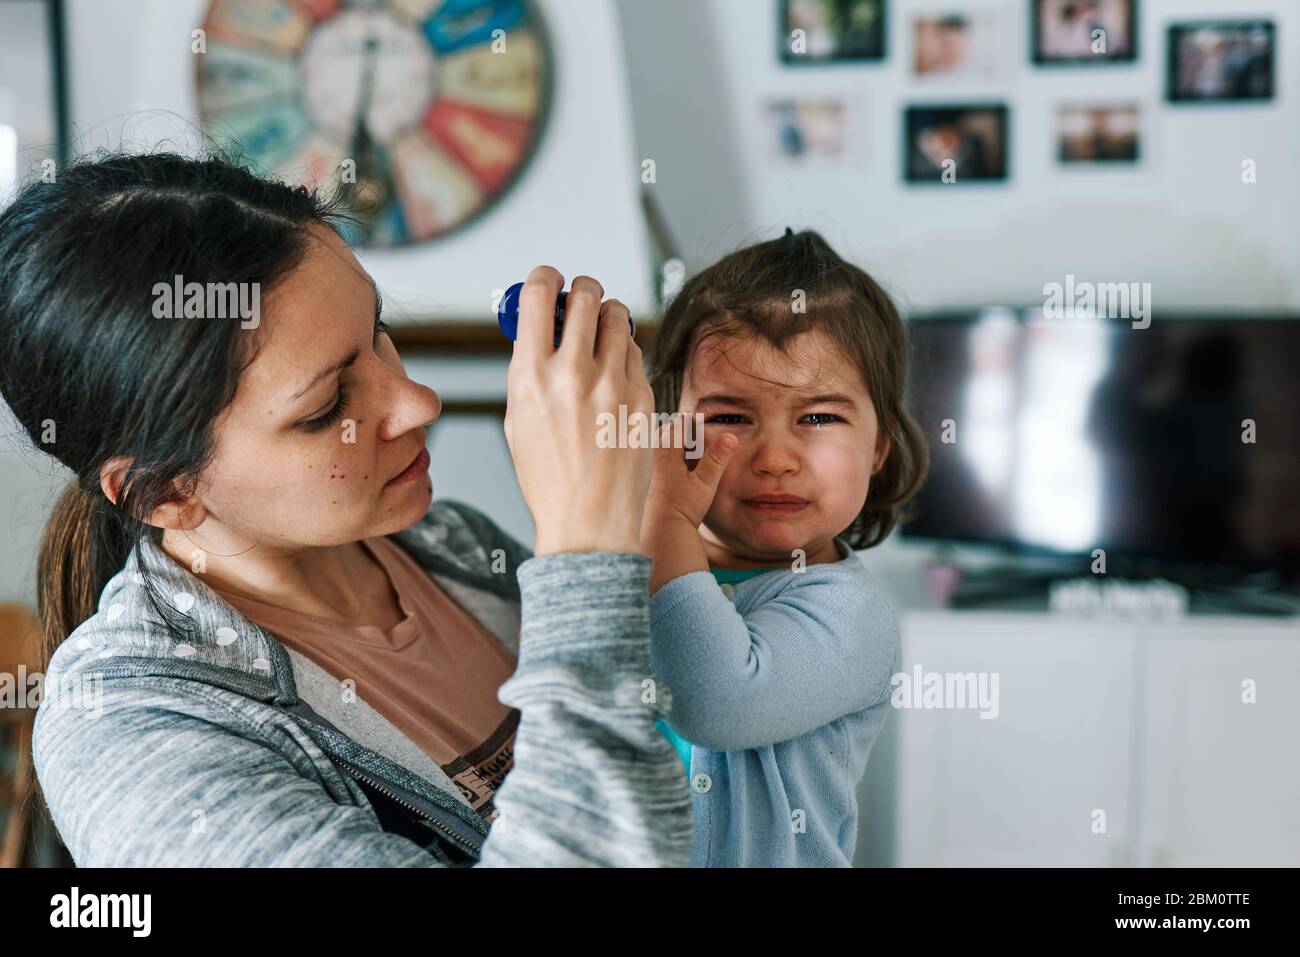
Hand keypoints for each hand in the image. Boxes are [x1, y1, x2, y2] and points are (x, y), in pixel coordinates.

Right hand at [503, 266, 652, 555]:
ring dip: (609, 314)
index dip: (545, 278)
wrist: (589, 521)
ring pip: (618, 316)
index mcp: (530, 374)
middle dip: (583, 290)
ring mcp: (612, 383)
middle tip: (582, 299)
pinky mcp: (642, 397)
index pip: (538, 293)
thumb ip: (528, 371)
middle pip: (585, 294)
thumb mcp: (518, 419)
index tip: (549, 281)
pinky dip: (626, 352)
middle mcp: (572, 372)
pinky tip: (616, 370)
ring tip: (603, 330)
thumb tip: (537, 332)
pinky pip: (636, 352)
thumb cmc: (550, 478)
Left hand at [641, 424, 737, 542]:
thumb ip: (717, 458)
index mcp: (669, 453)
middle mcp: (660, 460)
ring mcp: (658, 472)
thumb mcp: (705, 482)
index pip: (679, 425)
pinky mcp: (659, 484)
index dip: (692, 419)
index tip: (704, 414)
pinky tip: (686, 465)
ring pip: (664, 447)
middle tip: (695, 423)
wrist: (664, 531)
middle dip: (681, 426)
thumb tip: (731, 436)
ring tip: (691, 440)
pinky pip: (665, 461)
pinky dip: (675, 456)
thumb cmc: (684, 506)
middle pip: (667, 432)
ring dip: (677, 441)